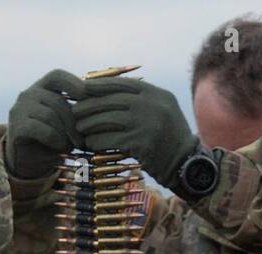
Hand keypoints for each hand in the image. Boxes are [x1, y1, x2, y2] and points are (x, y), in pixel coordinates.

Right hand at [5, 70, 86, 178]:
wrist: (27, 162)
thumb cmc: (51, 140)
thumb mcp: (65, 122)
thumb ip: (76, 110)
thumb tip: (101, 103)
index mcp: (41, 88)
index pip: (57, 76)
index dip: (75, 83)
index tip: (89, 96)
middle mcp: (28, 94)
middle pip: (58, 100)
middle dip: (74, 122)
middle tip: (83, 140)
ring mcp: (19, 110)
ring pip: (51, 115)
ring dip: (65, 133)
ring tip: (71, 146)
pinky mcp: (16, 127)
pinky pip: (43, 130)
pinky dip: (56, 140)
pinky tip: (60, 148)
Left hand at [72, 76, 199, 187]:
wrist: (186, 163)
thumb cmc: (169, 137)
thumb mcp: (162, 109)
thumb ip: (141, 99)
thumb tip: (109, 93)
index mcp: (156, 93)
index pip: (121, 83)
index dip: (99, 85)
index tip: (83, 88)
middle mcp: (151, 105)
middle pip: (111, 101)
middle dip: (89, 105)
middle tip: (74, 110)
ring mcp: (146, 123)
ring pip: (108, 120)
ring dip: (89, 124)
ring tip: (79, 127)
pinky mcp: (141, 143)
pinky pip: (111, 140)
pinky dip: (97, 141)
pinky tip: (89, 143)